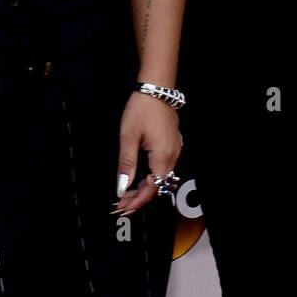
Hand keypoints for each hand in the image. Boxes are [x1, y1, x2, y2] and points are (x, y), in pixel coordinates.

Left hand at [113, 91, 181, 215]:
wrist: (156, 88)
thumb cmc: (142, 108)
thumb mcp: (128, 137)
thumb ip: (126, 164)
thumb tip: (122, 186)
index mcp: (162, 156)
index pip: (152, 189)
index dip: (137, 201)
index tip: (124, 208)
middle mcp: (172, 156)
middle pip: (159, 186)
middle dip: (140, 198)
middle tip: (122, 204)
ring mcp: (175, 150)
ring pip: (162, 178)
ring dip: (145, 188)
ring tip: (127, 194)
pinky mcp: (172, 145)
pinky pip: (164, 168)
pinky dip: (151, 177)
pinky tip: (139, 178)